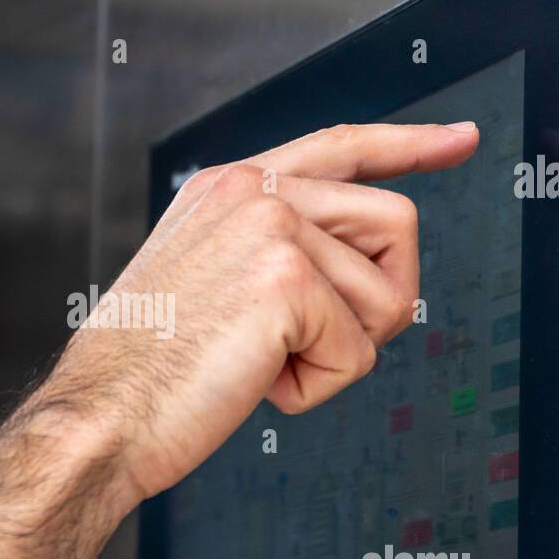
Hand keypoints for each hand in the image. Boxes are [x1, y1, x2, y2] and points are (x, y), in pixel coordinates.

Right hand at [40, 121, 479, 505]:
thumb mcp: (205, 279)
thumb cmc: (145, 370)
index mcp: (230, 187)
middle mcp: (253, 191)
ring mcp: (270, 228)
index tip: (459, 140)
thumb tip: (359, 266)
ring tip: (263, 365)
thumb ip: (274, 250)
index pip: (341, 146)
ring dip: (339, 353)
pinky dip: (316, 389)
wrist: (99, 418)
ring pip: (388, 297)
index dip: (409, 143)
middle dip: (380, 300)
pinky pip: (359, 353)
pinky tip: (254, 384)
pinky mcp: (285, 280)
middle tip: (313, 345)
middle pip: (396, 223)